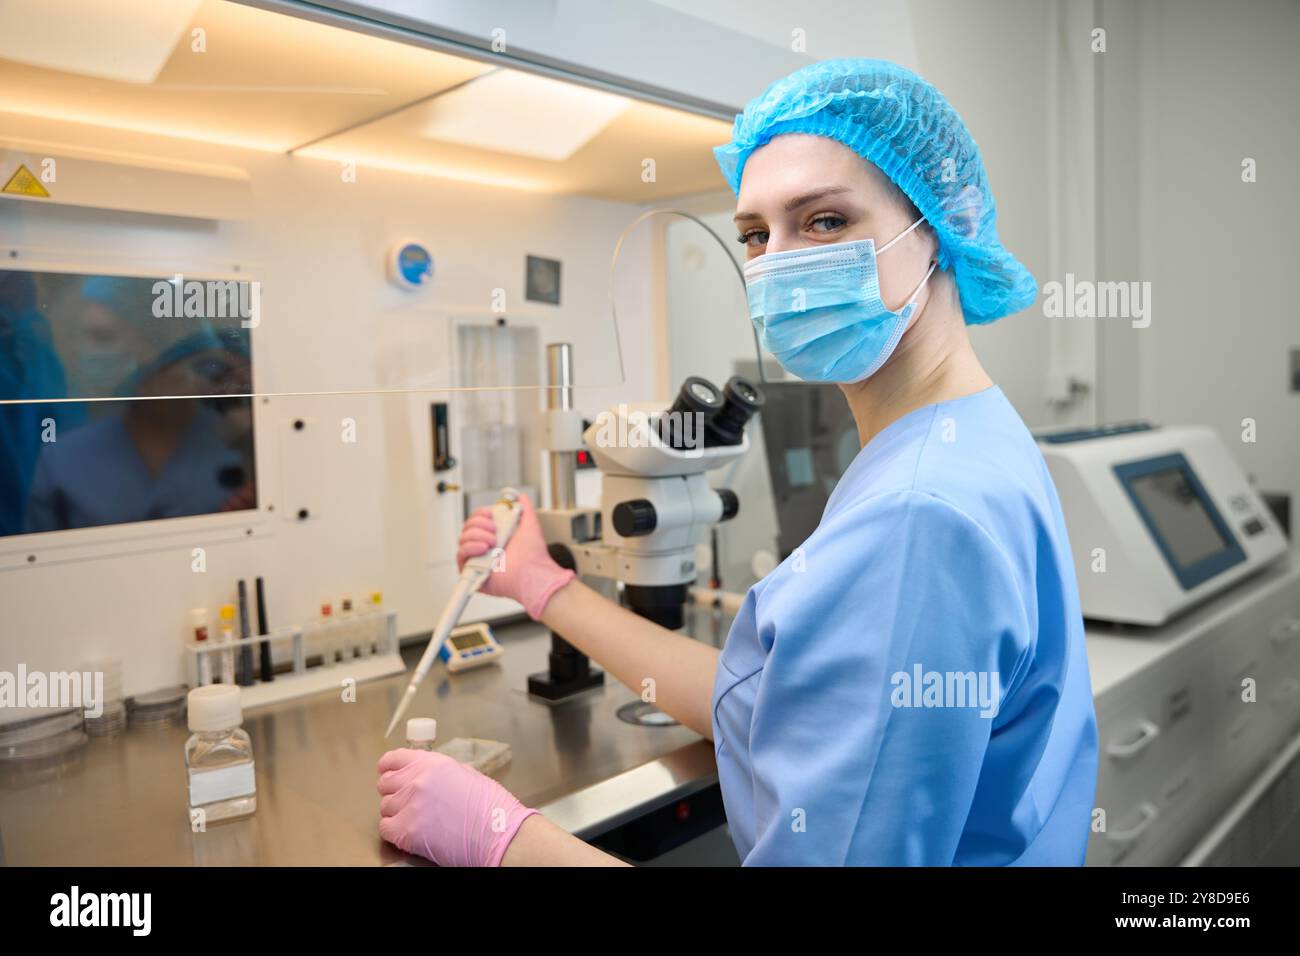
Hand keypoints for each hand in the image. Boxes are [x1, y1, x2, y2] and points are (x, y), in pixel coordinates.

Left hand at [377, 749, 536, 866]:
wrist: (498, 833)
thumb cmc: (490, 806)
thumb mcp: (466, 774)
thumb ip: (439, 773)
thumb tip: (424, 777)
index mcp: (433, 763)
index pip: (394, 759)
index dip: (389, 768)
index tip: (389, 773)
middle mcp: (418, 780)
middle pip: (385, 784)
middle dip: (394, 792)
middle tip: (407, 802)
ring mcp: (411, 805)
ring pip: (385, 807)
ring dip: (396, 813)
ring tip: (415, 819)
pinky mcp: (407, 831)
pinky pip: (385, 828)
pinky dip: (394, 831)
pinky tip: (409, 832)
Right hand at [456, 493, 573, 618]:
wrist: (532, 573)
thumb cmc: (533, 555)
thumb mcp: (530, 525)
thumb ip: (525, 509)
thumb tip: (521, 497)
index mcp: (495, 536)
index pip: (477, 520)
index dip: (480, 514)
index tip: (490, 514)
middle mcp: (485, 548)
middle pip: (467, 527)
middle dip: (479, 524)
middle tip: (495, 530)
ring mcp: (477, 560)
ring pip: (462, 539)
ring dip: (477, 535)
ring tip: (493, 542)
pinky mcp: (472, 572)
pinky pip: (460, 555)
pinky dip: (470, 548)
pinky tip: (484, 548)